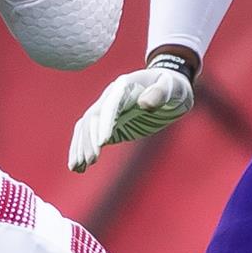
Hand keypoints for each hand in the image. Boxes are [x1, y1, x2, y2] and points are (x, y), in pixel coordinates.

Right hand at [68, 62, 194, 171]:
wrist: (168, 86)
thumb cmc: (173, 86)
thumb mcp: (173, 87)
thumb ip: (161, 92)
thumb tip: (144, 103)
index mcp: (125, 85)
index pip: (111, 105)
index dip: (106, 123)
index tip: (103, 143)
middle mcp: (111, 96)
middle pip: (94, 118)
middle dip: (90, 139)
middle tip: (91, 160)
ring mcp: (107, 109)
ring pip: (86, 127)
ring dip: (81, 147)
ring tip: (78, 167)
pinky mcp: (108, 123)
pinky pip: (90, 136)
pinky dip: (82, 150)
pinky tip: (78, 167)